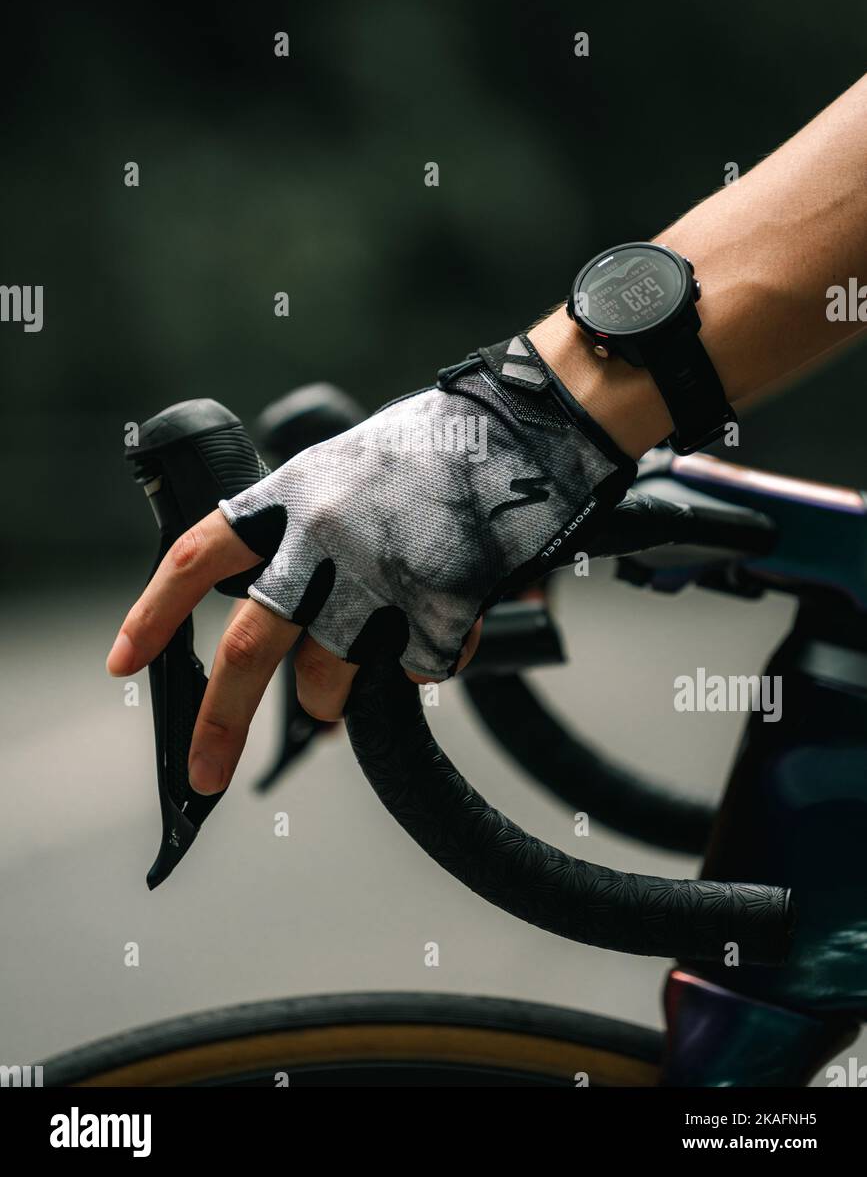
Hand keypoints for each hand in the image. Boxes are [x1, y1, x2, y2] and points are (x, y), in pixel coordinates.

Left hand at [107, 333, 634, 793]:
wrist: (520, 428)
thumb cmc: (432, 445)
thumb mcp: (341, 469)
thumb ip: (301, 531)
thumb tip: (277, 611)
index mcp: (288, 496)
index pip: (197, 558)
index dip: (152, 613)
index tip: (125, 662)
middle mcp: (321, 538)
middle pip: (251, 648)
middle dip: (221, 722)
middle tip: (206, 771)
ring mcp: (380, 575)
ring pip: (332, 678)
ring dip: (335, 697)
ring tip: (353, 680)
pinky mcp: (437, 605)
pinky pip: (414, 674)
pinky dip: (422, 669)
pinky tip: (440, 633)